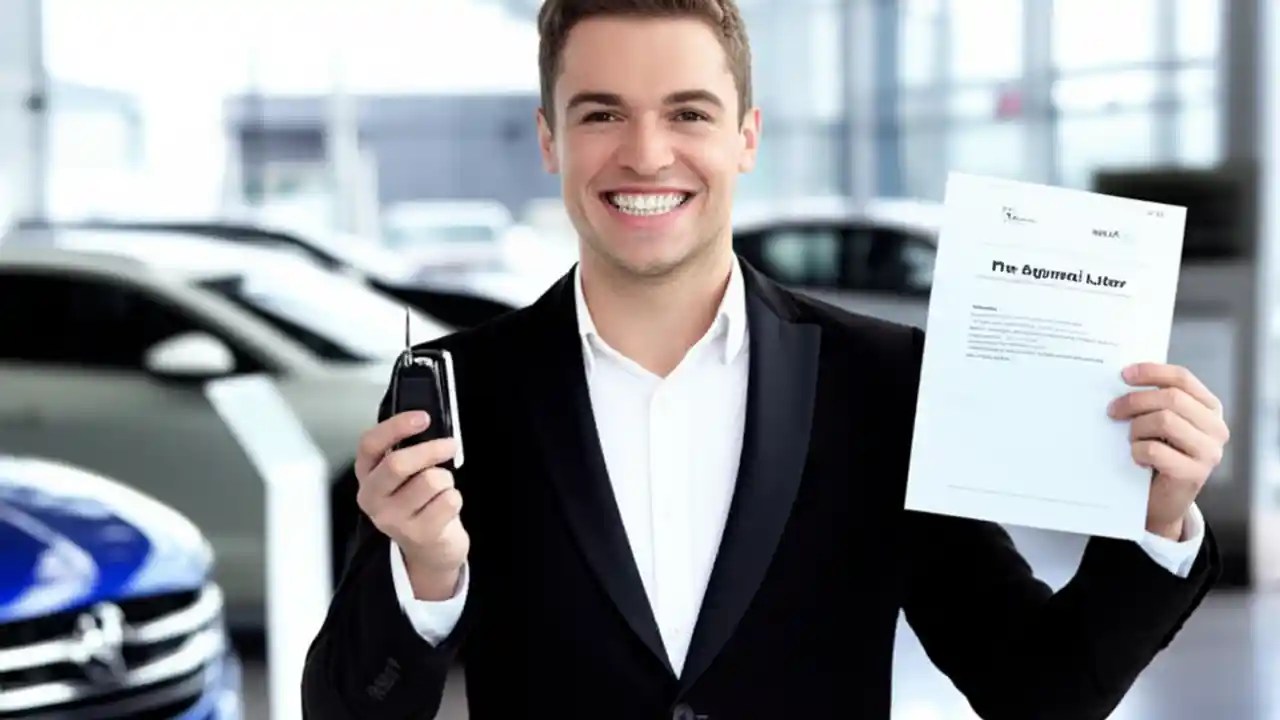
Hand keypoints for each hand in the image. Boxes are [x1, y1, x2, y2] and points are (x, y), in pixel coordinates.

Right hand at [355, 410, 467, 599]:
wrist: (429, 549)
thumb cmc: (418, 502)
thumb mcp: (403, 475)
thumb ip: (408, 450)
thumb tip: (428, 425)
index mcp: (366, 475)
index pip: (370, 444)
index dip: (396, 426)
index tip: (423, 417)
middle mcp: (372, 498)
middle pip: (398, 463)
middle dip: (431, 449)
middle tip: (450, 445)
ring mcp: (393, 520)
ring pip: (430, 480)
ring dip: (445, 479)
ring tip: (441, 488)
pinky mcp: (418, 534)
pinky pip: (449, 500)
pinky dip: (455, 498)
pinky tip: (445, 507)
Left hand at [1108, 363, 1229, 539]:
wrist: (1161, 501)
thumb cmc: (1157, 455)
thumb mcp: (1159, 424)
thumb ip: (1153, 402)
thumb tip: (1122, 378)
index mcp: (1209, 408)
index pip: (1182, 379)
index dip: (1152, 372)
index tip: (1124, 374)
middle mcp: (1215, 428)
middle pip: (1171, 398)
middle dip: (1135, 401)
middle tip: (1112, 411)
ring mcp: (1209, 452)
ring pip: (1164, 421)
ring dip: (1137, 428)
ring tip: (1131, 440)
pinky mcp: (1195, 474)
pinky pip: (1156, 450)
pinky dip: (1138, 451)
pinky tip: (1138, 459)